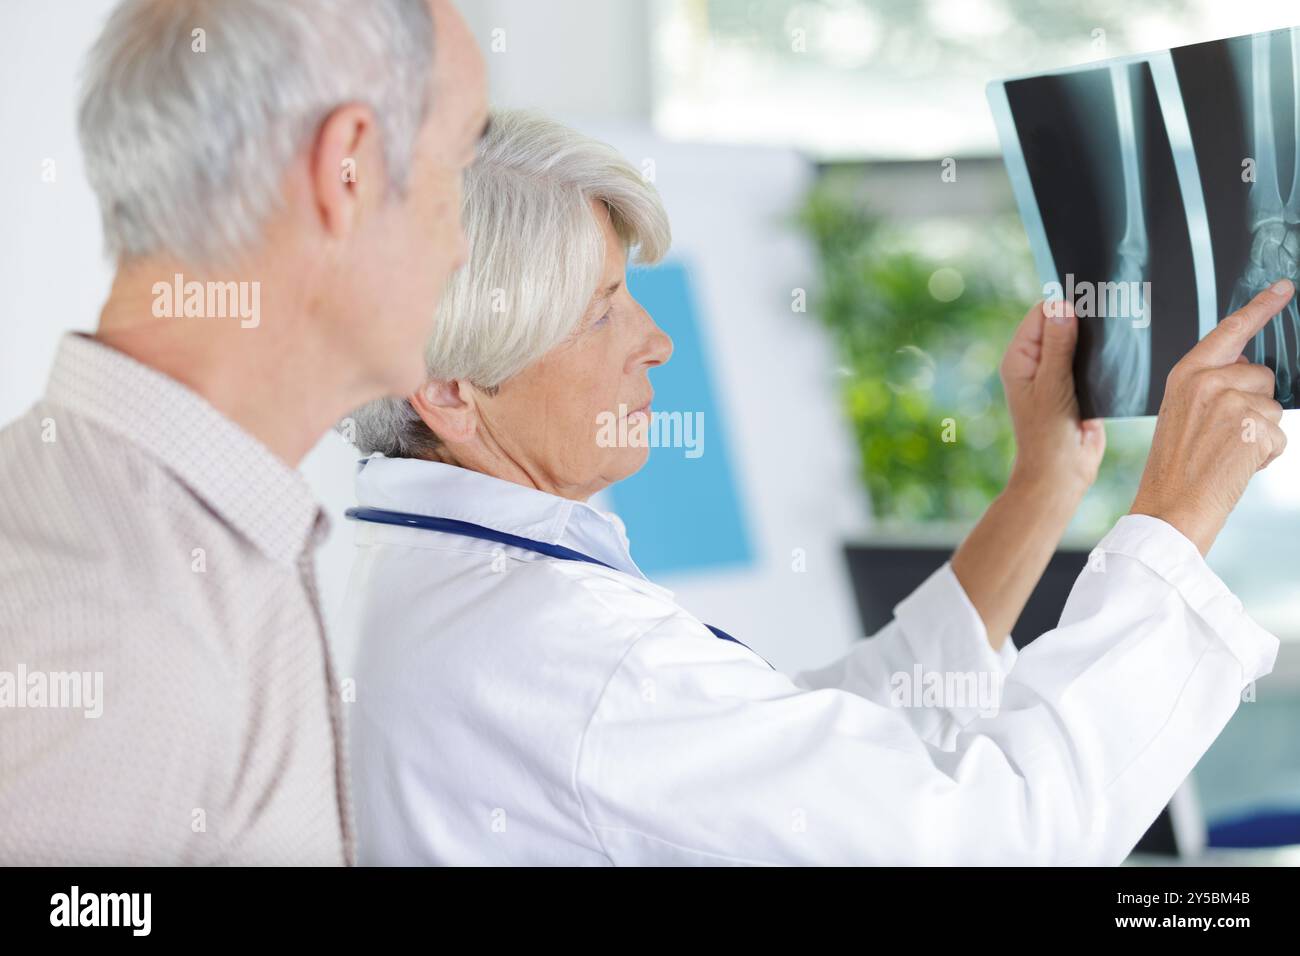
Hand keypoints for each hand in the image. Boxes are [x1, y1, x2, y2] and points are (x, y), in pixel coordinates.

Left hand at [1000, 299, 1105, 499]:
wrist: (1063, 472)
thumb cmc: (1048, 433)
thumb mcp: (1053, 385)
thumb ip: (1058, 346)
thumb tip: (1062, 306)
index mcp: (1020, 358)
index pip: (1041, 314)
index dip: (1064, 303)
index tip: (1090, 295)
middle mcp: (1037, 362)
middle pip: (1062, 323)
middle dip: (1083, 317)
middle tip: (1111, 306)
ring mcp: (1058, 373)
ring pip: (1080, 341)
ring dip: (1096, 337)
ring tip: (1120, 324)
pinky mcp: (1079, 385)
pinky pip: (1093, 360)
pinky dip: (1104, 355)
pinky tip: (1123, 347)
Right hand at [1130, 280, 1293, 554]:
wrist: (1170, 508)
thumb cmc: (1175, 469)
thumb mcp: (1182, 414)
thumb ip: (1210, 387)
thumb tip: (1250, 374)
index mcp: (1186, 374)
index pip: (1230, 331)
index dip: (1260, 307)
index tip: (1284, 288)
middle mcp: (1208, 381)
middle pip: (1261, 376)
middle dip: (1256, 404)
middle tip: (1224, 436)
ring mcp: (1231, 402)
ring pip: (1274, 407)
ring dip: (1262, 433)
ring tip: (1227, 454)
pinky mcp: (1253, 427)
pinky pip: (1280, 435)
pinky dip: (1266, 454)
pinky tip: (1237, 466)